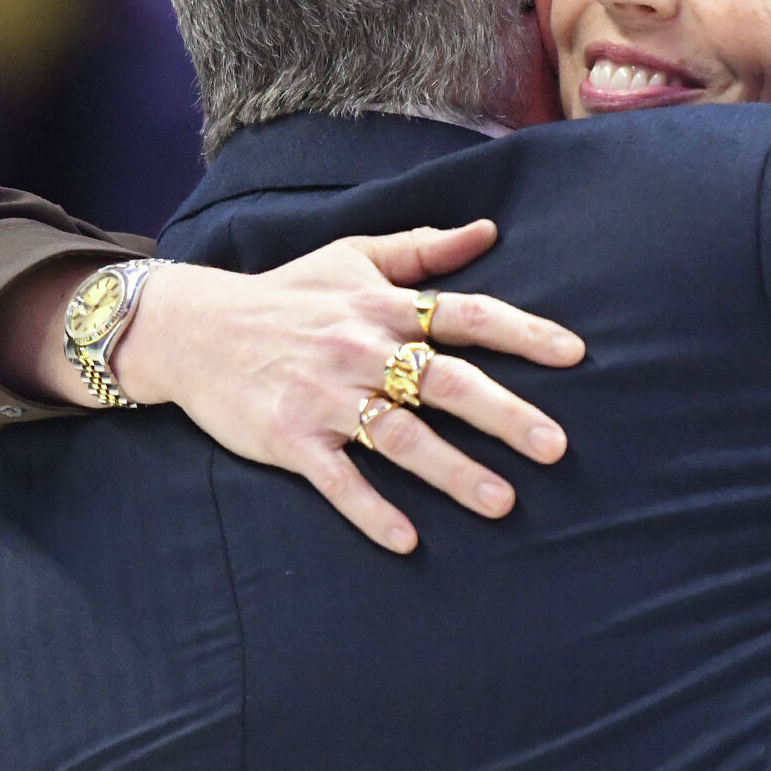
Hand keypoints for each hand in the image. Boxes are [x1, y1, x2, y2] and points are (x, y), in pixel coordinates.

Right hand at [113, 221, 582, 553]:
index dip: (523, 332)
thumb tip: (489, 229)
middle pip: (445, 381)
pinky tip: (409, 540)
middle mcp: (361, 348)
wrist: (195, 329)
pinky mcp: (291, 438)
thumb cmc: (287, 294)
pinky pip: (338, 479)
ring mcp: (326, 397)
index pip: (467, 315)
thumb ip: (423, 249)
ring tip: (502, 503)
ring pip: (400, 437)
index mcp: (383, 305)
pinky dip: (371, 510)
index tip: (575, 354)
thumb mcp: (352, 256)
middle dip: (504, 415)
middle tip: (556, 446)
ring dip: (453, 471)